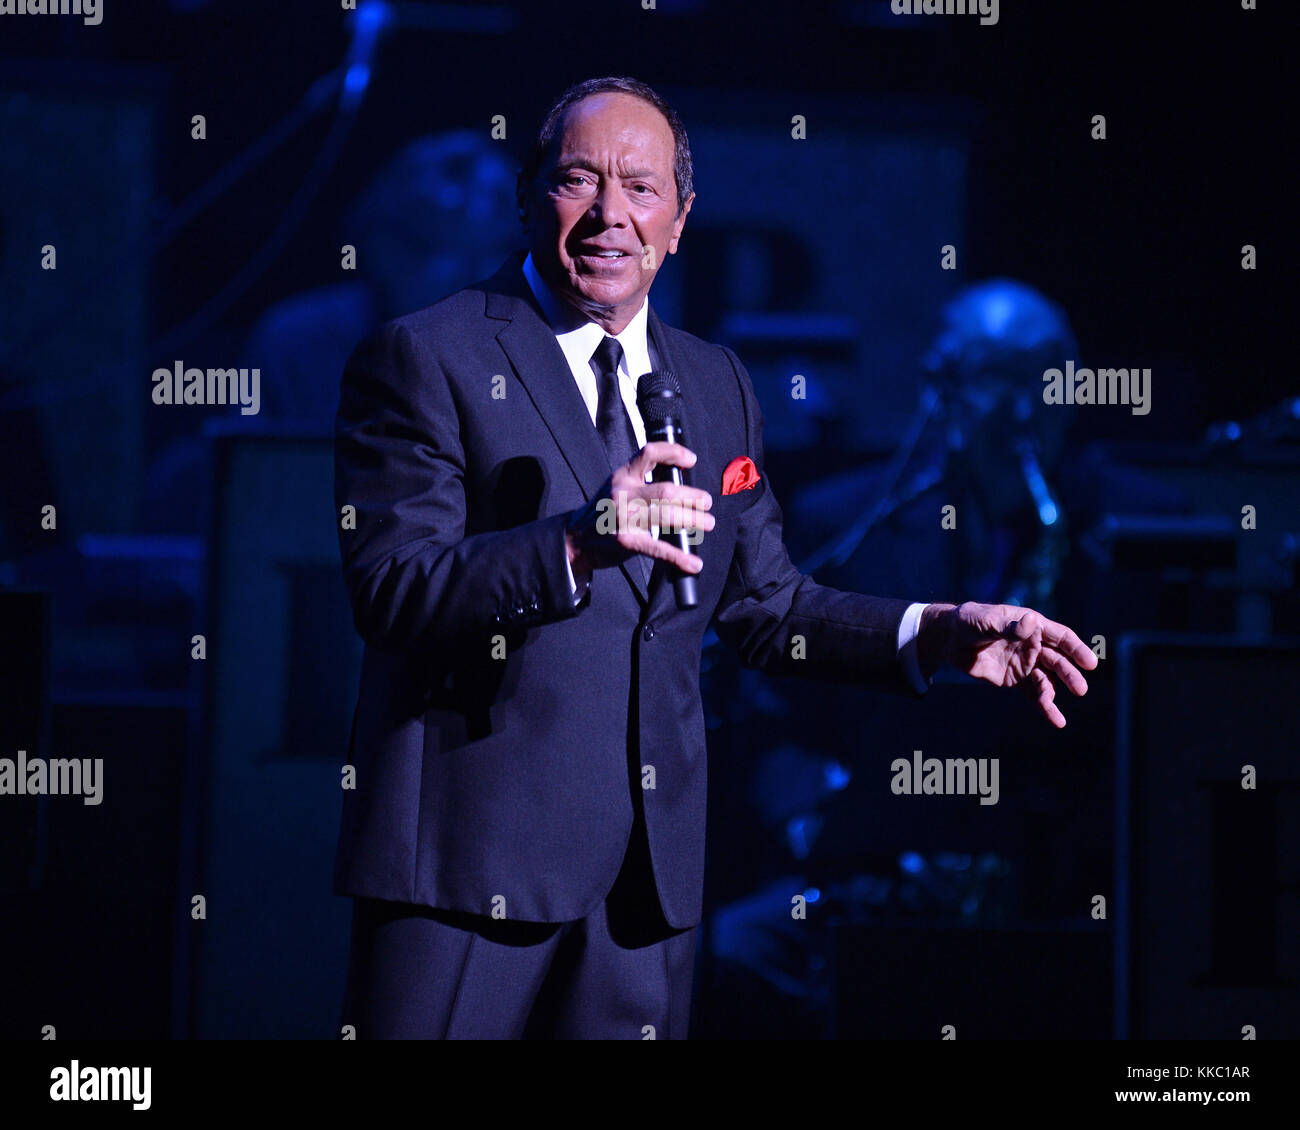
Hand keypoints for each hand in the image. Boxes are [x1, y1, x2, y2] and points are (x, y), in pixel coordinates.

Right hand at [565, 442, 714, 576]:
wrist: (575, 538)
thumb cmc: (604, 511)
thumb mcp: (618, 487)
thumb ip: (643, 481)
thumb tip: (682, 485)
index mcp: (623, 475)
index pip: (649, 453)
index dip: (674, 453)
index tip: (691, 461)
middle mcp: (623, 494)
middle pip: (666, 490)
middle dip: (692, 497)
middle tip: (706, 502)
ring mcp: (624, 518)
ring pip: (667, 515)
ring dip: (693, 520)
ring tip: (707, 523)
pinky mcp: (625, 542)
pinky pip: (658, 549)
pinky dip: (679, 557)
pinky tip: (693, 563)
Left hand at [918, 602, 1097, 727]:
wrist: (949, 640)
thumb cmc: (968, 622)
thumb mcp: (985, 622)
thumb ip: (1009, 627)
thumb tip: (1032, 622)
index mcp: (1031, 626)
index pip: (1060, 637)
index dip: (1076, 649)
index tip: (1090, 662)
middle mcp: (1033, 646)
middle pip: (1057, 661)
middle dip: (1069, 674)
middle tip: (1080, 689)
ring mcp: (1025, 664)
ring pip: (1047, 680)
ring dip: (1054, 693)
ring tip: (1054, 709)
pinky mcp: (1014, 680)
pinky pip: (1033, 694)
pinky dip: (1045, 706)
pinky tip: (1056, 720)